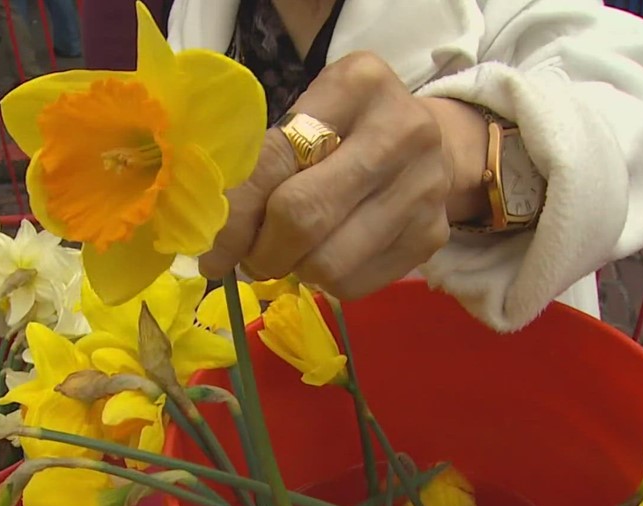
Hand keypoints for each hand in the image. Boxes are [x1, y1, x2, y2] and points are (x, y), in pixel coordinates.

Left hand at [199, 52, 489, 299]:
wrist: (429, 147)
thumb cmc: (343, 132)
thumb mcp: (303, 121)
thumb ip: (260, 165)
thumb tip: (212, 240)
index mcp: (356, 86)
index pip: (273, 161)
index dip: (233, 215)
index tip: (210, 251)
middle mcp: (401, 131)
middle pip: (303, 217)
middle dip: (261, 251)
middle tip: (249, 257)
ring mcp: (423, 186)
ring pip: (328, 263)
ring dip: (293, 270)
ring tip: (290, 253)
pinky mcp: (432, 235)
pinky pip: (354, 284)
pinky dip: (325, 282)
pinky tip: (325, 256)